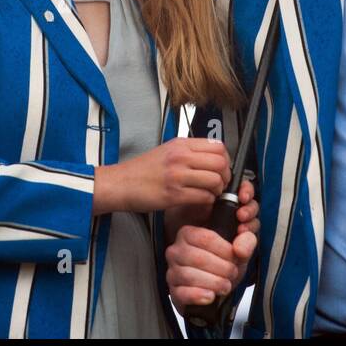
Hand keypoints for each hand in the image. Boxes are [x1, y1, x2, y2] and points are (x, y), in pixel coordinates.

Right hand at [93, 137, 230, 214]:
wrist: (120, 184)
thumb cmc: (142, 170)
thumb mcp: (167, 150)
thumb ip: (189, 152)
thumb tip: (213, 157)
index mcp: (181, 145)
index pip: (218, 147)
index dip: (226, 159)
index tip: (223, 168)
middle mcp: (181, 157)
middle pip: (220, 163)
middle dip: (225, 176)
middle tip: (220, 183)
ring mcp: (177, 176)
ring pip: (215, 180)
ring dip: (217, 190)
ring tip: (210, 193)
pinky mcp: (173, 195)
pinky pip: (203, 196)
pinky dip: (207, 200)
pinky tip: (200, 200)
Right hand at [165, 178, 258, 308]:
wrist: (219, 289)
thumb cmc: (224, 265)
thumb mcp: (239, 250)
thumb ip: (246, 242)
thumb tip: (240, 249)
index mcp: (188, 233)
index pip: (206, 238)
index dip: (225, 250)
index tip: (236, 258)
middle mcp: (176, 250)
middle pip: (198, 258)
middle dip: (222, 268)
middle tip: (232, 273)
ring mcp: (172, 271)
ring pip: (189, 276)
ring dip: (213, 283)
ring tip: (225, 286)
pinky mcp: (173, 291)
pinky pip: (182, 293)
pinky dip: (199, 295)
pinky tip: (210, 296)